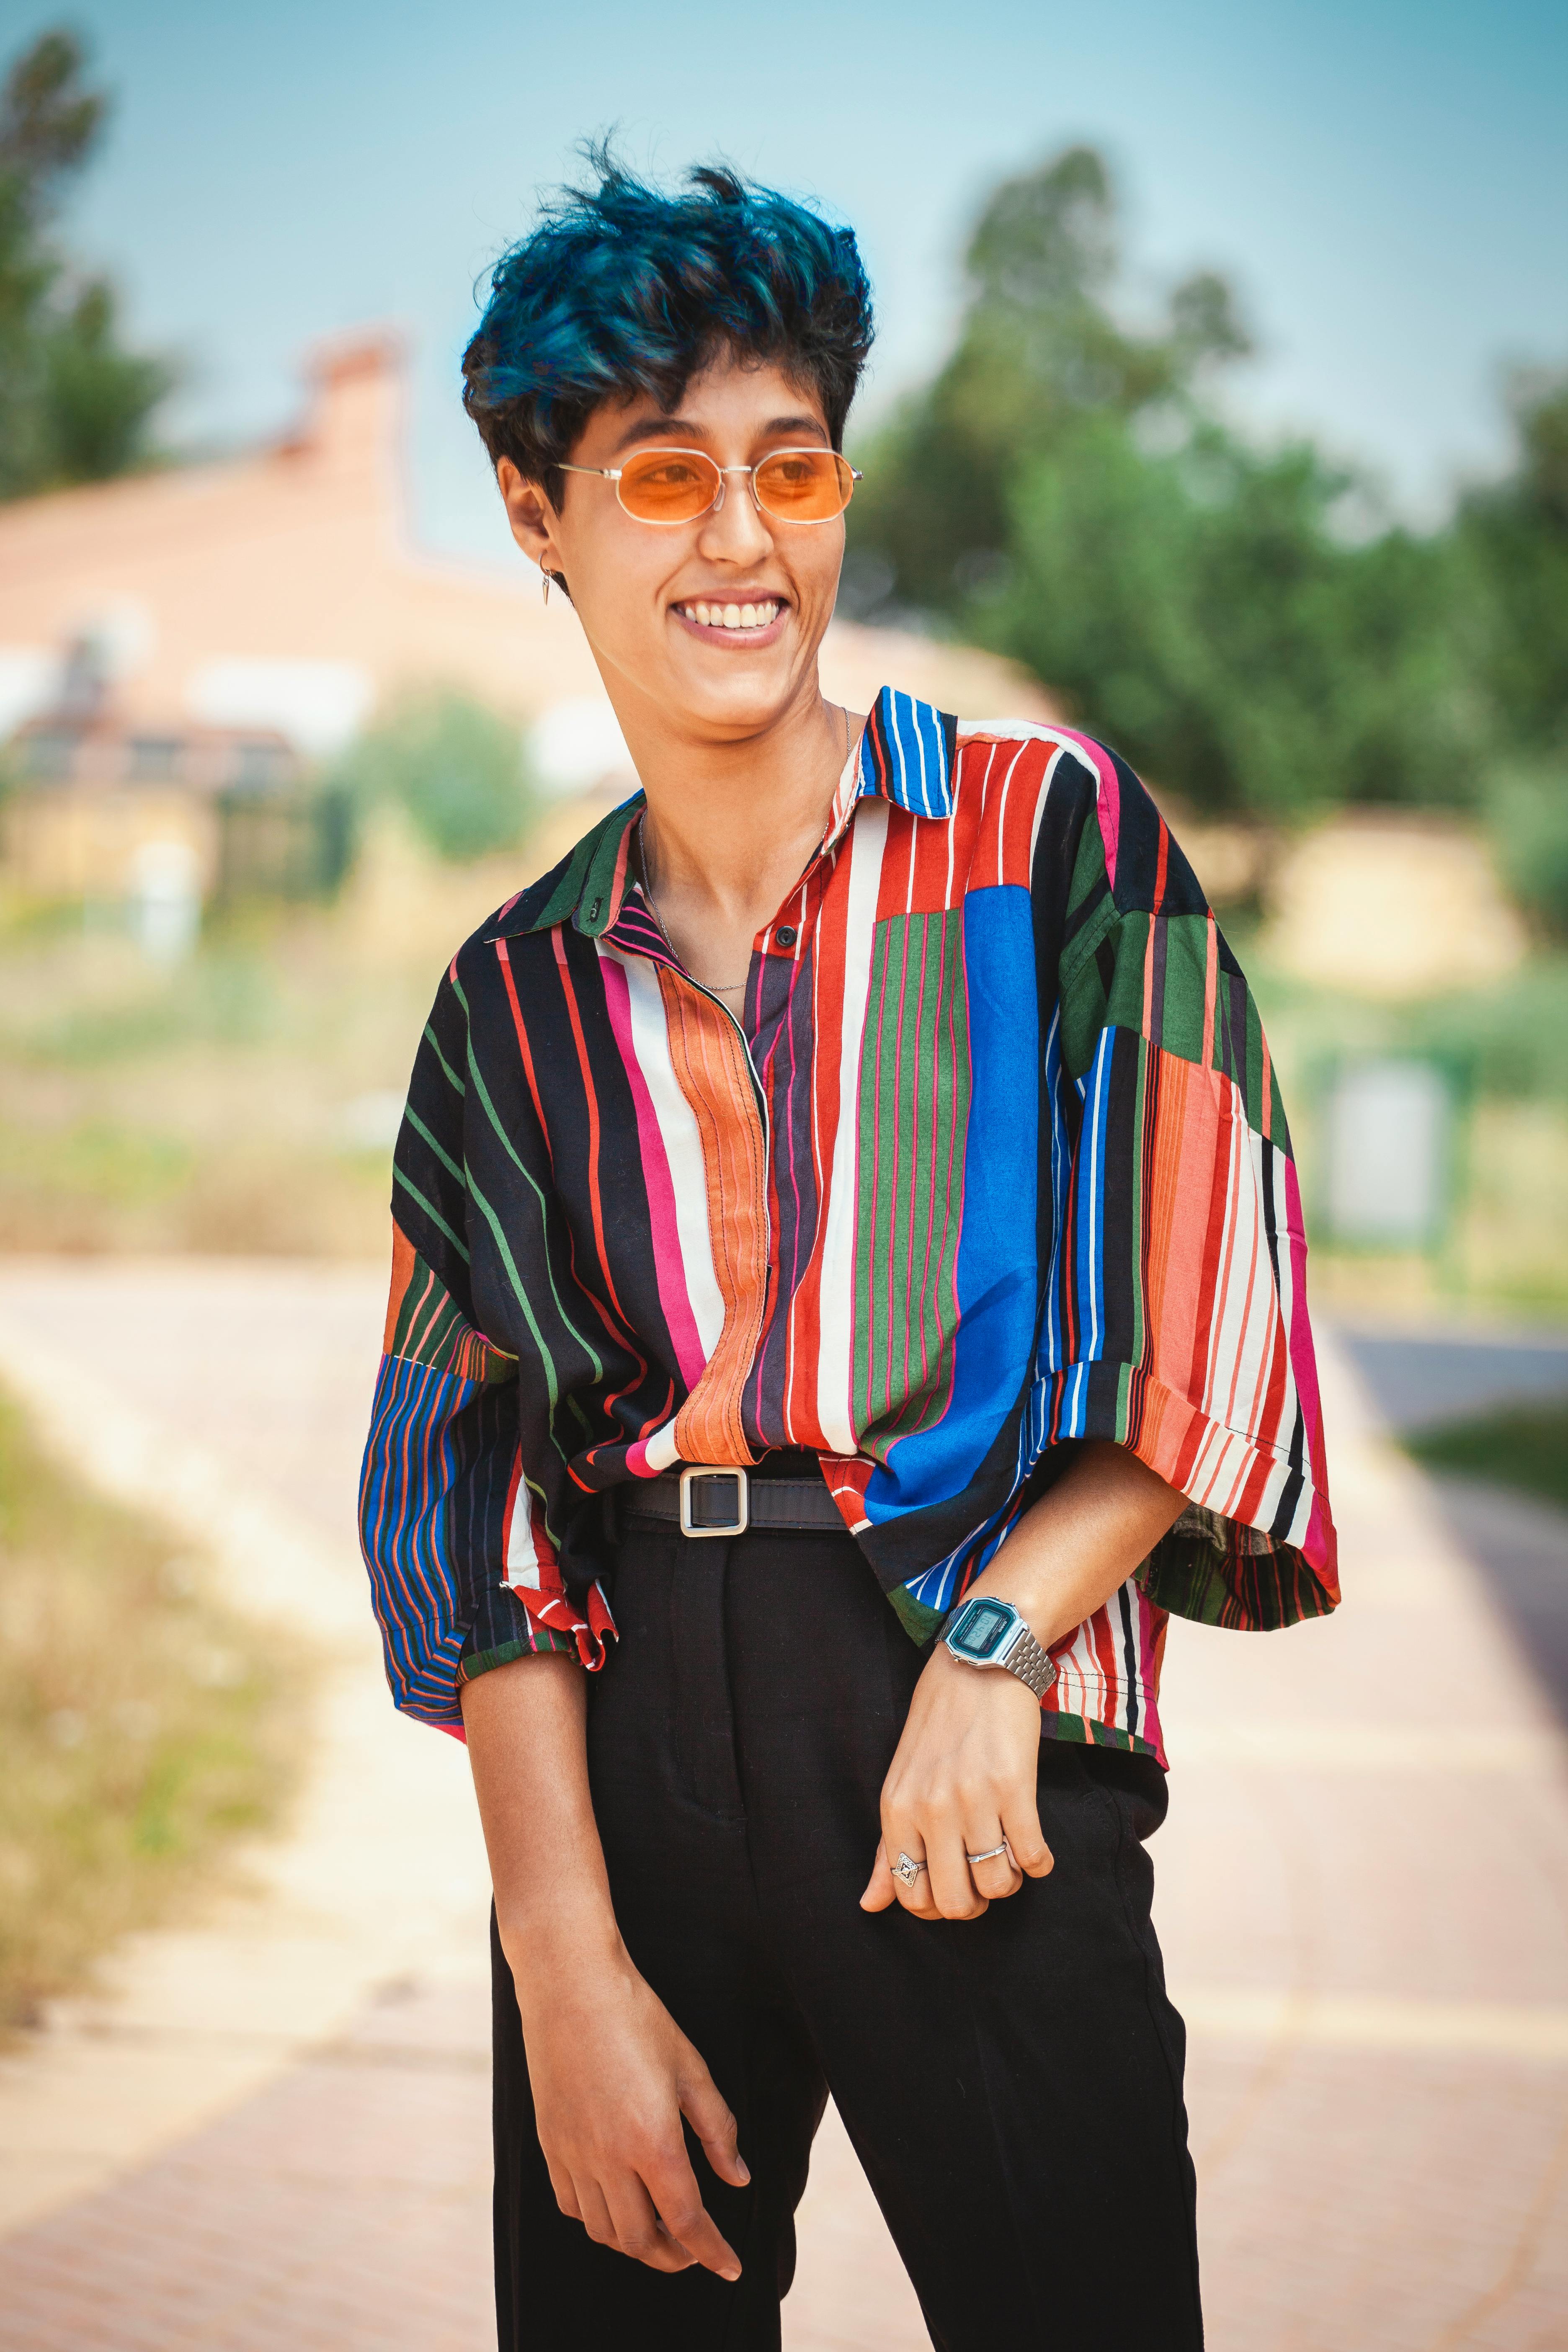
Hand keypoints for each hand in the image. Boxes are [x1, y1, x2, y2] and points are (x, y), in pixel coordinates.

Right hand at [510, 1935, 748, 2277]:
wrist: (570, 1984)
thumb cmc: (637, 2017)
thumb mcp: (691, 2067)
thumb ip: (718, 2130)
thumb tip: (738, 2178)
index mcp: (652, 2140)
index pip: (688, 2221)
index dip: (712, 2252)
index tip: (731, 2267)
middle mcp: (609, 2157)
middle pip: (641, 2240)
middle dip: (674, 2257)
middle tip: (695, 2249)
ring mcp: (573, 2153)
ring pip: (604, 2231)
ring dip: (636, 2242)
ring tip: (660, 2227)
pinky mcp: (549, 2143)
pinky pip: (572, 2204)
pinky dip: (598, 2219)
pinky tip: (617, 2200)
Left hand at [859, 1644, 1053, 1920]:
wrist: (979, 1664)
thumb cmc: (937, 1726)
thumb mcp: (900, 1783)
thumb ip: (886, 1848)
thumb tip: (870, 1905)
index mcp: (897, 1810)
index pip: (911, 1895)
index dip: (937, 1907)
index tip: (954, 1886)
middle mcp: (931, 1809)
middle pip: (956, 1902)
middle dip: (975, 1903)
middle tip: (983, 1878)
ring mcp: (973, 1799)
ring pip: (996, 1885)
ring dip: (1009, 1881)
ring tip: (1008, 1854)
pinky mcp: (1015, 1786)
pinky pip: (1032, 1857)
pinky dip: (1038, 1863)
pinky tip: (1034, 1847)